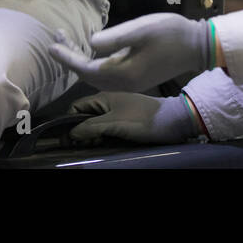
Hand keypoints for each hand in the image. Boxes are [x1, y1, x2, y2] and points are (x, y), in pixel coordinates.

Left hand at [48, 12, 212, 92]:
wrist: (197, 46)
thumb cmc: (170, 33)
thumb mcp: (141, 29)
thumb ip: (115, 37)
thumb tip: (90, 42)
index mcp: (123, 73)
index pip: (85, 68)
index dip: (66, 57)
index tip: (51, 44)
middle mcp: (124, 82)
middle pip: (87, 75)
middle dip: (69, 58)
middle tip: (57, 36)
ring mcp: (131, 82)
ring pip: (96, 76)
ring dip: (80, 60)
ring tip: (69, 40)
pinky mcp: (137, 76)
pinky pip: (107, 74)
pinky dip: (93, 62)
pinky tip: (92, 48)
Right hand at [65, 92, 199, 146]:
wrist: (172, 120)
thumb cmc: (142, 120)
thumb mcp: (114, 124)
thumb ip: (91, 127)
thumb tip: (71, 133)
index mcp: (103, 97)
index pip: (76, 107)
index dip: (70, 122)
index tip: (70, 139)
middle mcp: (108, 101)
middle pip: (85, 116)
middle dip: (81, 131)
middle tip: (84, 145)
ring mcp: (117, 109)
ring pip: (96, 123)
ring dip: (92, 135)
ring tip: (95, 145)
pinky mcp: (126, 119)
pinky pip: (107, 126)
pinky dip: (103, 135)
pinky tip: (105, 142)